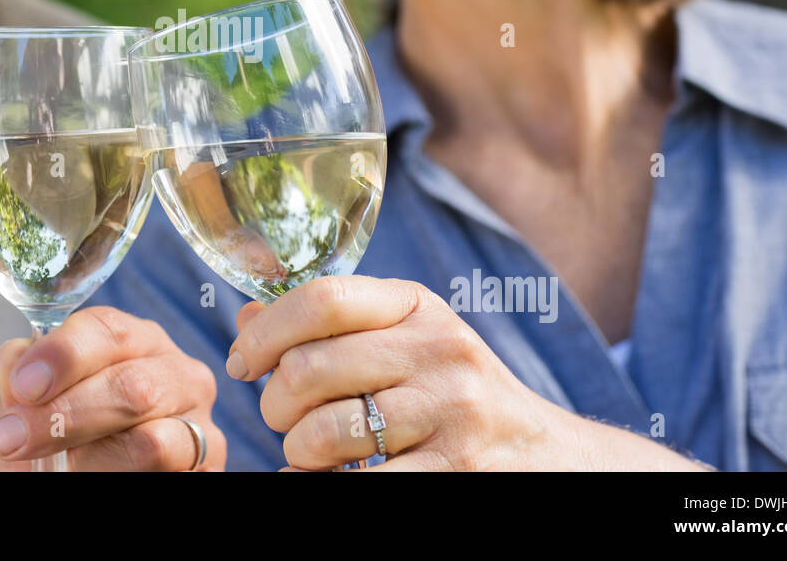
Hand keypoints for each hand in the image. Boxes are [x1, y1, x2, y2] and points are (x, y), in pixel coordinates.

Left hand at [0, 305, 226, 470]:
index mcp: (137, 341)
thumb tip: (13, 360)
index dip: (64, 354)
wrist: (95, 472)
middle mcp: (179, 373)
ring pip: (150, 441)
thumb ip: (23, 379)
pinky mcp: (209, 467)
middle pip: (131, 384)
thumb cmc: (67, 435)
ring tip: (57, 469)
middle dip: (66, 414)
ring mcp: (200, 424)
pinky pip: (163, 473)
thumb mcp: (36, 403)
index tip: (23, 383)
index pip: (108, 329)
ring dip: (90, 459)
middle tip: (14, 438)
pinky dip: (116, 477)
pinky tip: (91, 477)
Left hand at [227, 276, 710, 470]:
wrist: (546, 457)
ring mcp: (452, 411)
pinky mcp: (455, 470)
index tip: (240, 364)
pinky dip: (316, 486)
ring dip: (296, 452)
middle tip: (281, 419)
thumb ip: (332, 328)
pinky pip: (356, 484)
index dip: (265, 333)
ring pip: (322, 433)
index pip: (320, 299)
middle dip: (274, 405)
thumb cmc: (455, 395)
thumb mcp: (406, 342)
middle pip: (308, 369)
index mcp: (419, 306)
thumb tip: (246, 322)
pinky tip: (319, 481)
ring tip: (309, 453)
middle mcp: (439, 349)